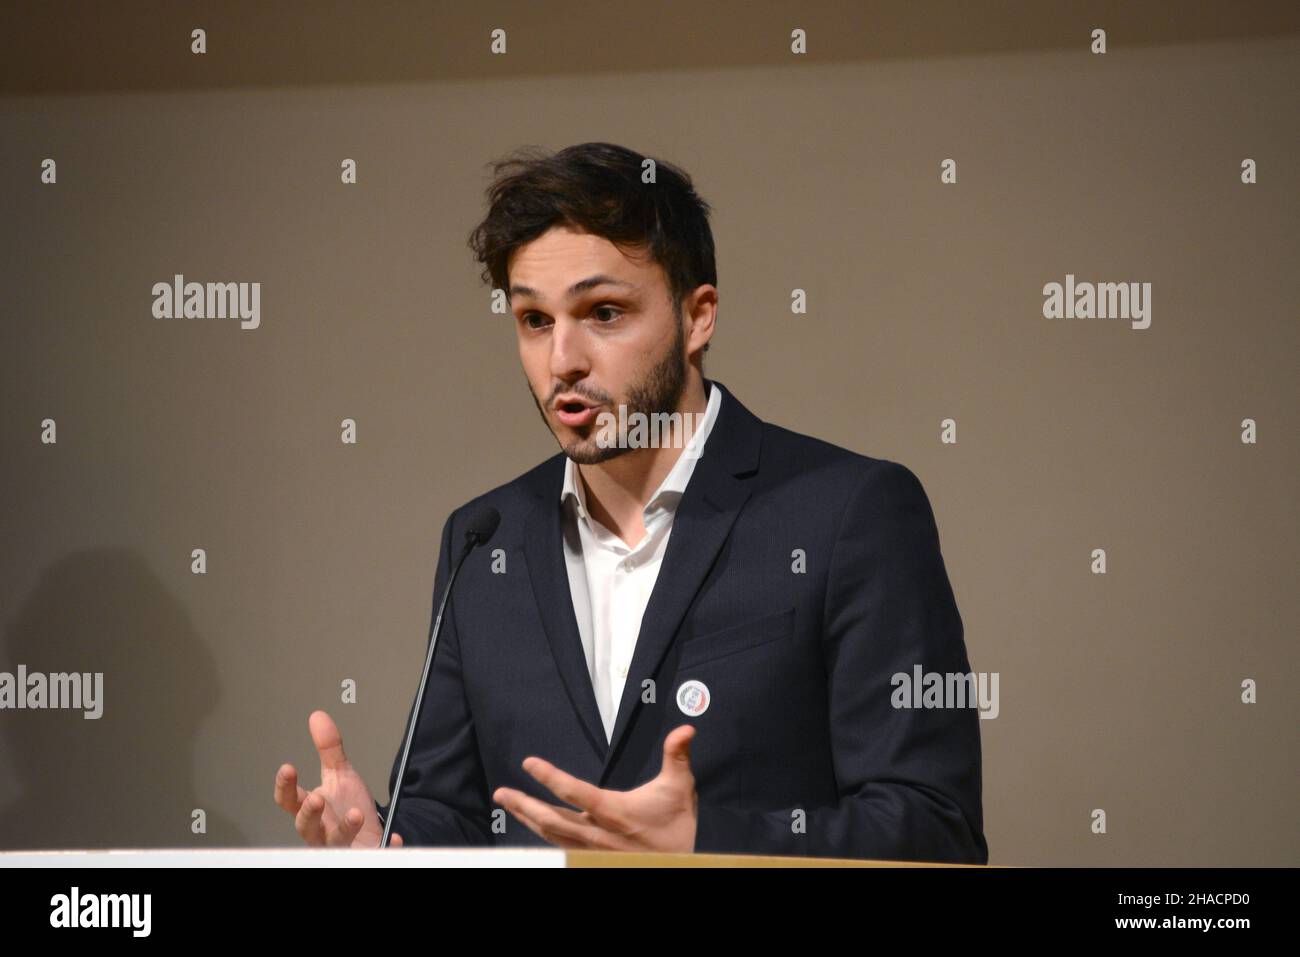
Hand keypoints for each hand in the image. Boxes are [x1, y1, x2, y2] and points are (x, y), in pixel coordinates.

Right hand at [274, 709, 402, 847]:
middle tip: (318, 799)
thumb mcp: (340, 775)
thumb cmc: (347, 807)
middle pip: (306, 826)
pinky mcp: (363, 854)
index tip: (288, 768)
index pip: (290, 800)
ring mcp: (340, 846)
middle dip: (309, 813)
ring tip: (356, 814)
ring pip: (335, 843)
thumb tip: (318, 717)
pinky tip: (395, 838)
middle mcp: (321, 830)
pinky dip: (385, 845)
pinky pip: (372, 853)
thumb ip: (328, 749)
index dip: (286, 787)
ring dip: (345, 829)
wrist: (369, 834)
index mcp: (313, 808)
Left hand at [493, 724, 698, 852]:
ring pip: (553, 836)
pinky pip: (561, 848)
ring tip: (509, 805)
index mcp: (615, 812)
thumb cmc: (679, 824)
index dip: (549, 777)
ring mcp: (594, 850)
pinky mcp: (594, 859)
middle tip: (501, 793)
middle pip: (552, 819)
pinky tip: (533, 827)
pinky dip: (543, 836)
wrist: (689, 860)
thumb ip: (677, 756)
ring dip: (527, 819)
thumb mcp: (680, 786)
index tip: (529, 763)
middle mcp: (599, 834)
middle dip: (523, 805)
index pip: (574, 792)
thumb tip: (685, 730)